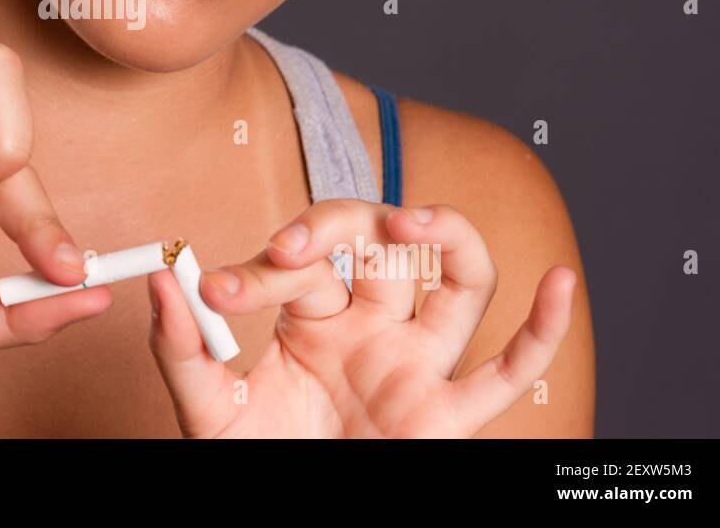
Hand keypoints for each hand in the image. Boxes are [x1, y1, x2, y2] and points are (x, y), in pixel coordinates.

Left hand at [146, 199, 575, 436]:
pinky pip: (510, 372)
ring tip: (412, 219)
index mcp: (314, 318)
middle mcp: (372, 328)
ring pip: (459, 281)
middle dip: (342, 229)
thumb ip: (182, 347)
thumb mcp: (206, 407)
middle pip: (382, 247)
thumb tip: (160, 281)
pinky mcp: (448, 415)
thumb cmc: (255, 459)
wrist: (282, 507)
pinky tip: (559, 284)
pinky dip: (544, 330)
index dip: (262, 268)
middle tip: (296, 244)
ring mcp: (417, 365)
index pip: (302, 265)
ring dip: (446, 237)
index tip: (214, 292)